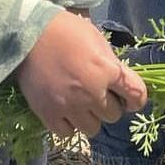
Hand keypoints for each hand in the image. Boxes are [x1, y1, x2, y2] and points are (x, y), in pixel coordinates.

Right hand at [15, 11, 146, 136]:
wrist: (27, 33)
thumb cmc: (65, 31)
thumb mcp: (97, 40)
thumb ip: (111, 65)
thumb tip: (121, 86)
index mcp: (106, 70)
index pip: (137, 96)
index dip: (136, 99)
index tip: (130, 99)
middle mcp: (91, 92)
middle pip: (114, 115)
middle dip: (109, 104)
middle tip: (97, 93)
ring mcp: (69, 106)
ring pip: (93, 128)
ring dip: (90, 117)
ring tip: (80, 103)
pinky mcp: (48, 114)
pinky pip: (68, 133)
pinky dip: (68, 124)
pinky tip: (65, 109)